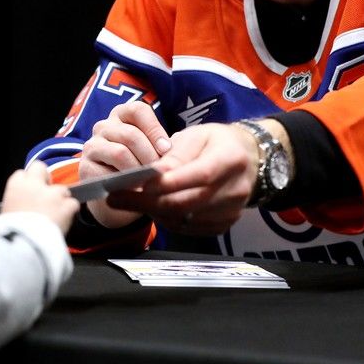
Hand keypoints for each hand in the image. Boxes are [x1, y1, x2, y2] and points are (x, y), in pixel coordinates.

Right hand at [1, 161, 79, 234]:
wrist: (25, 245)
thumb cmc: (10, 233)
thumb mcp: (5, 214)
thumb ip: (16, 204)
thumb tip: (21, 207)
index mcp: (16, 186)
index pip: (22, 174)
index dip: (27, 183)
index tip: (29, 193)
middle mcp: (34, 185)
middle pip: (40, 168)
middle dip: (45, 179)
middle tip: (45, 194)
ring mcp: (52, 194)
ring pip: (62, 189)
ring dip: (60, 200)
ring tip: (55, 216)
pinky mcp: (66, 205)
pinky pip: (73, 204)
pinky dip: (70, 212)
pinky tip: (64, 221)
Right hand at [78, 101, 171, 227]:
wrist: (118, 193)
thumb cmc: (140, 166)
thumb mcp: (153, 151)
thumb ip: (160, 147)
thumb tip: (171, 154)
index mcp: (122, 115)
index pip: (138, 110)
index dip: (154, 130)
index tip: (167, 150)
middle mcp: (104, 126)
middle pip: (131, 135)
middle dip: (150, 156)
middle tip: (161, 174)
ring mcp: (92, 145)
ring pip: (120, 153)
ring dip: (138, 171)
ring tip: (149, 183)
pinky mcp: (86, 167)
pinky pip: (107, 173)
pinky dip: (124, 184)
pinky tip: (133, 190)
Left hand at [103, 121, 263, 234]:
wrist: (248, 159)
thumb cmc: (216, 142)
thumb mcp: (197, 135)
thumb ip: (175, 155)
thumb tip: (151, 174)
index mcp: (230, 159)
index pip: (197, 176)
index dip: (166, 183)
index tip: (135, 184)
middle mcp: (236, 189)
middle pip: (187, 203)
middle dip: (146, 202)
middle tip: (116, 198)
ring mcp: (232, 211)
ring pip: (184, 219)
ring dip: (153, 211)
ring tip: (129, 200)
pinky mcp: (224, 224)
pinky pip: (189, 228)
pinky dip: (166, 219)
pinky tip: (152, 208)